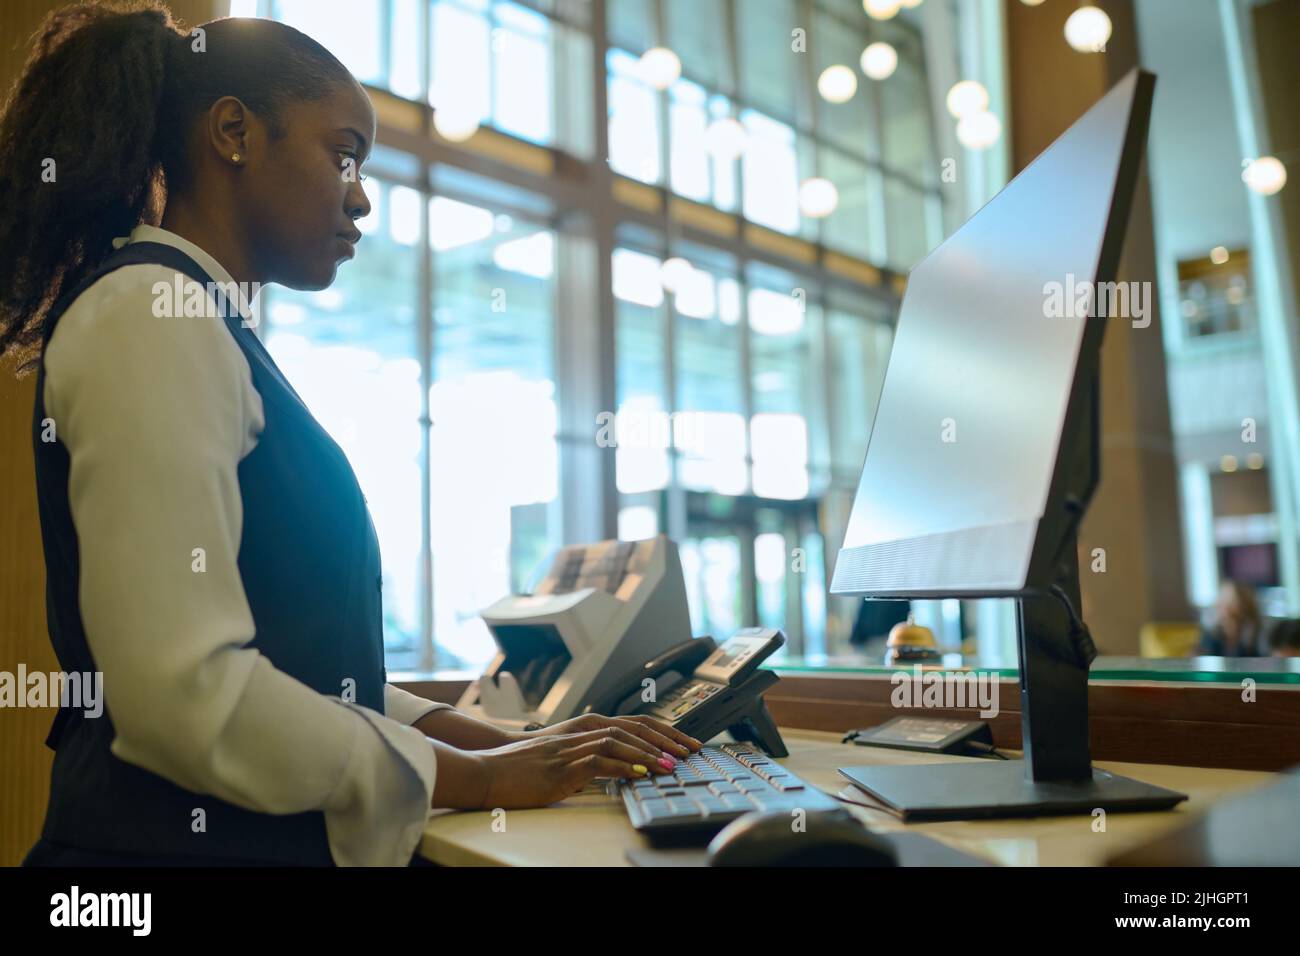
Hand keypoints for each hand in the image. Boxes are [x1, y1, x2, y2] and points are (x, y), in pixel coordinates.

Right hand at [524, 713, 701, 759]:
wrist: (487, 769)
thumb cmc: (520, 768)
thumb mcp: (560, 758)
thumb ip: (586, 757)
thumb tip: (615, 768)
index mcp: (582, 727)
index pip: (631, 723)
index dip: (660, 731)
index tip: (684, 742)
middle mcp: (580, 732)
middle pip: (631, 728)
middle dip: (664, 740)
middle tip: (689, 751)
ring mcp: (570, 748)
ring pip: (618, 741)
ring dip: (647, 753)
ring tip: (670, 764)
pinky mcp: (561, 767)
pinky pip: (598, 761)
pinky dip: (621, 766)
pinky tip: (638, 774)